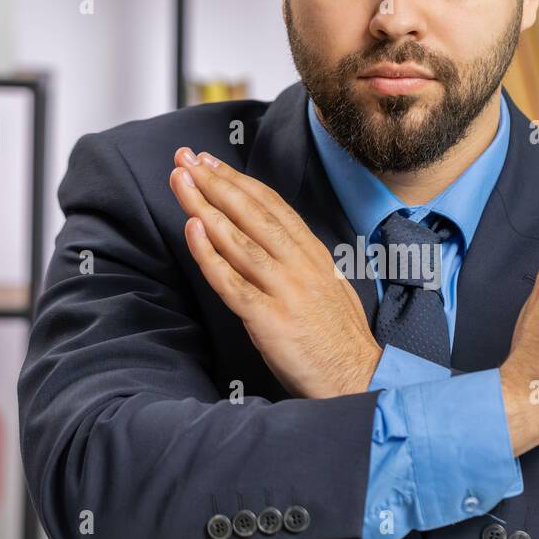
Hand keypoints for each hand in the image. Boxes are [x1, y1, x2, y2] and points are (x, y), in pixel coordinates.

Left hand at [169, 148, 381, 398]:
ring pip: (239, 240)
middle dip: (216, 182)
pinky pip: (232, 283)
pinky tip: (192, 231)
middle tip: (186, 159)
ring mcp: (286, 290)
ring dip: (205, 207)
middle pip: (252, 214)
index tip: (212, 163)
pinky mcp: (271, 320)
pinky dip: (210, 255)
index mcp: (314, 255)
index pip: (272, 207)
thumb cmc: (339, 341)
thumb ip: (299, 264)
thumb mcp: (328, 288)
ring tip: (180, 182)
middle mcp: (300, 265)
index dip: (240, 182)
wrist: (358, 379)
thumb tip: (270, 246)